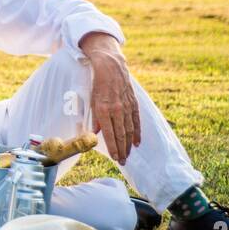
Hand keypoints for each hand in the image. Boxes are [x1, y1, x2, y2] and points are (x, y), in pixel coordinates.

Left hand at [80, 32, 140, 164]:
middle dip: (122, 150)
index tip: (115, 158)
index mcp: (104, 109)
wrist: (110, 67)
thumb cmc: (97, 84)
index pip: (110, 134)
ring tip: (129, 155)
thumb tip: (96, 134)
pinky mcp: (133, 103)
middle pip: (121, 134)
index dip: (113, 148)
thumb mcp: (91, 101)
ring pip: (129, 129)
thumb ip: (95, 118)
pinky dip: (137, 132)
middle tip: (123, 162)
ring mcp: (126, 106)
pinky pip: (136, 120)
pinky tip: (137, 142)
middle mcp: (116, 109)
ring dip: (129, 144)